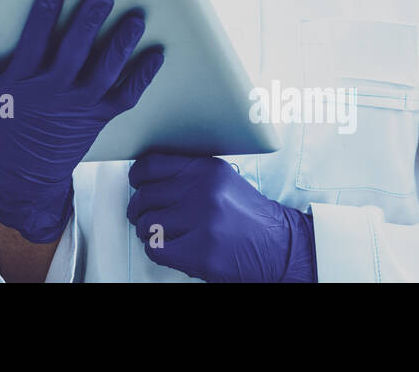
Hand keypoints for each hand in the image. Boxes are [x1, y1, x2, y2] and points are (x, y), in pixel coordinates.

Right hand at [0, 0, 163, 242]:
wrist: (24, 171)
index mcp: (19, 83)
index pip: (32, 43)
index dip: (43, 16)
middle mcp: (52, 93)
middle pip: (74, 52)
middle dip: (89, 21)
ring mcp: (79, 106)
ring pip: (105, 70)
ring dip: (121, 43)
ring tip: (135, 16)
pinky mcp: (100, 116)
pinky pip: (126, 94)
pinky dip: (142, 75)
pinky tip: (156, 52)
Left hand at [128, 153, 316, 281]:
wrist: (281, 247)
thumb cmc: (251, 218)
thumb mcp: (223, 182)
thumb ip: (189, 176)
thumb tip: (149, 178)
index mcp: (207, 170)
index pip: (152, 165)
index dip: (137, 176)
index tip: (137, 184)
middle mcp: (204, 192)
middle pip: (145, 196)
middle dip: (138, 209)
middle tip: (142, 216)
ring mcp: (203, 223)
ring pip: (148, 223)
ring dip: (147, 232)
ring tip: (159, 234)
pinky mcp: (202, 253)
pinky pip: (157, 249)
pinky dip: (156, 251)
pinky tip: (168, 249)